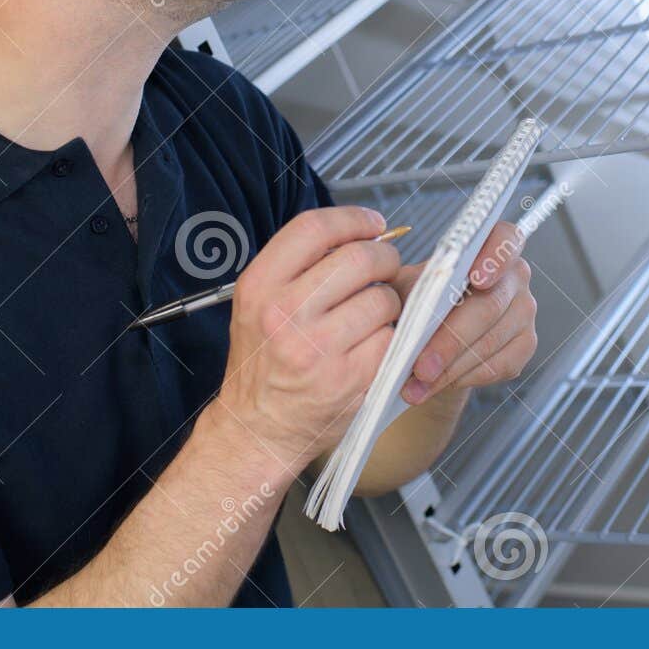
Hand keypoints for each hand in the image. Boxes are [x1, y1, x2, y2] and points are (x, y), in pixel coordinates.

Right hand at [212, 206, 401, 469]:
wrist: (257, 429)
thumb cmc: (263, 364)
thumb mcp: (259, 304)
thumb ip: (299, 266)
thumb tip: (358, 233)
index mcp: (260, 286)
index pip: (314, 228)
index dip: (352, 219)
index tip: (372, 224)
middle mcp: (285, 313)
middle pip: (359, 258)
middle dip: (384, 258)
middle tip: (385, 268)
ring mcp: (318, 347)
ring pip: (382, 299)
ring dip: (389, 303)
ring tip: (373, 315)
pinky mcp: (350, 378)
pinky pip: (391, 338)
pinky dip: (390, 339)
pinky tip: (372, 346)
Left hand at [396, 220, 537, 404]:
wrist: (433, 332)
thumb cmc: (420, 299)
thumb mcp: (408, 286)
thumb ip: (408, 289)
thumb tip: (394, 308)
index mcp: (490, 247)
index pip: (506, 240)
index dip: (495, 257)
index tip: (475, 278)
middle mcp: (515, 276)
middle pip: (489, 306)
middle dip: (451, 340)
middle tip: (420, 366)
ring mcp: (524, 311)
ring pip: (491, 342)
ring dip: (451, 368)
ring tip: (416, 385)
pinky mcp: (525, 345)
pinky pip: (498, 366)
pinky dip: (464, 378)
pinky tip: (437, 385)